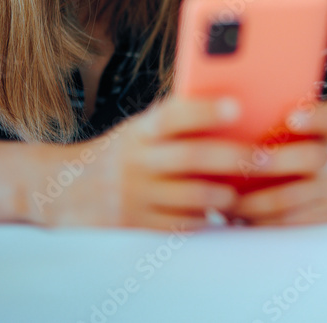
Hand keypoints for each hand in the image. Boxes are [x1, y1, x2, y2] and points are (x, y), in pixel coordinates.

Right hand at [32, 93, 255, 230]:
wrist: (62, 191)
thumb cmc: (121, 154)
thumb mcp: (138, 130)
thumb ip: (174, 121)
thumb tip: (231, 101)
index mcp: (140, 130)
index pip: (174, 114)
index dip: (205, 110)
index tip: (237, 106)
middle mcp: (135, 160)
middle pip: (192, 156)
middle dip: (234, 157)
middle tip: (265, 158)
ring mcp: (133, 195)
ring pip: (192, 195)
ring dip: (224, 194)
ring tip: (241, 191)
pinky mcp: (134, 225)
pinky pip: (180, 224)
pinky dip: (204, 219)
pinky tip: (217, 215)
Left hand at [230, 102, 326, 225]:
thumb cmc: (310, 144)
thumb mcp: (310, 123)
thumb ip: (286, 112)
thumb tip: (234, 96)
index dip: (315, 116)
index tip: (292, 116)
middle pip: (313, 158)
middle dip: (275, 162)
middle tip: (242, 163)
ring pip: (294, 199)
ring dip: (256, 201)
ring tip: (226, 198)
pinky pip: (292, 223)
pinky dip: (261, 221)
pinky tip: (237, 216)